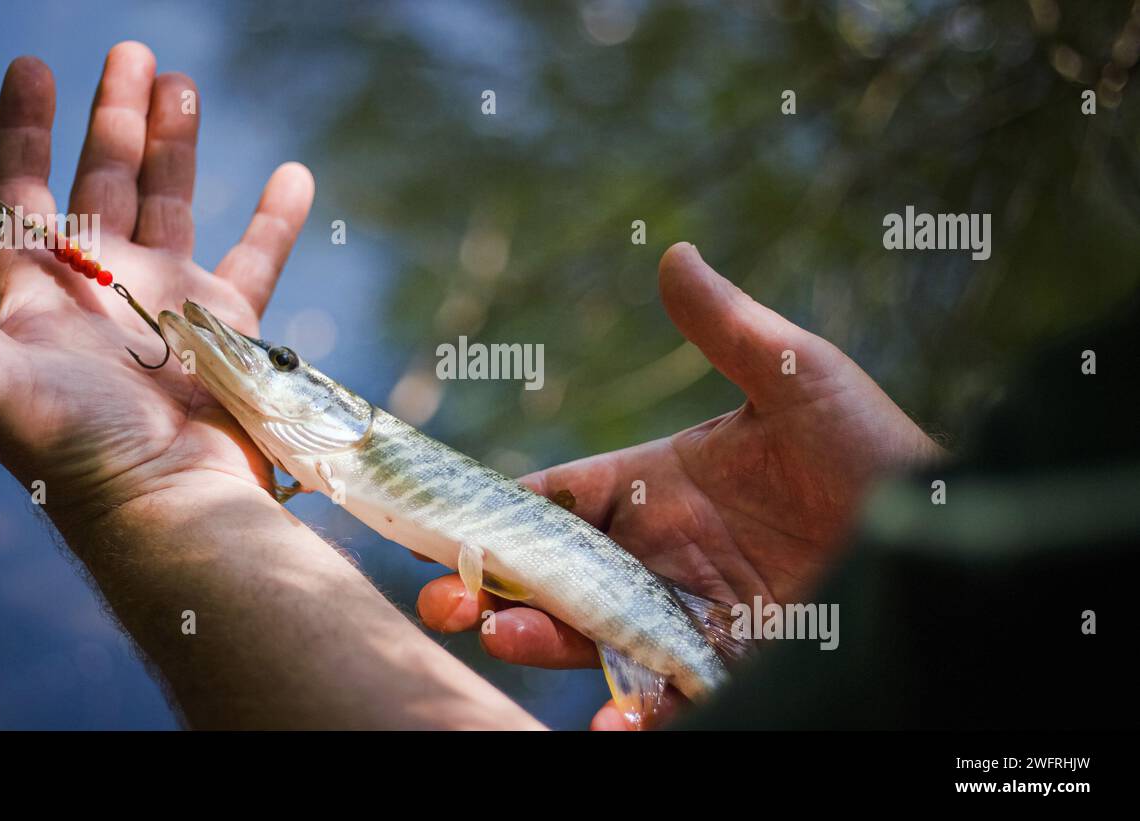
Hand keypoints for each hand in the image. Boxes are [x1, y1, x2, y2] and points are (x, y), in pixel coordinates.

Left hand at [0, 43, 313, 534]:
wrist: (168, 503)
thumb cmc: (72, 453)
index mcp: (41, 292)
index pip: (21, 191)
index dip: (22, 129)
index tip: (28, 66)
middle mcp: (103, 287)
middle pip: (103, 180)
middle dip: (112, 115)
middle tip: (129, 50)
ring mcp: (168, 302)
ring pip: (172, 202)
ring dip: (175, 144)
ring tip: (181, 83)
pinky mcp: (227, 325)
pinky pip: (256, 258)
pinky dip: (275, 219)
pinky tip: (291, 174)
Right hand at [417, 242, 942, 729]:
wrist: (954, 534)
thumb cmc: (875, 447)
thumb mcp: (801, 376)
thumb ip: (729, 327)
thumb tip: (673, 251)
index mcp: (656, 488)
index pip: (555, 502)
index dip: (494, 514)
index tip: (434, 526)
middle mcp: (660, 556)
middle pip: (553, 577)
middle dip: (491, 590)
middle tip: (446, 603)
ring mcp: (690, 615)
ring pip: (591, 638)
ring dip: (540, 643)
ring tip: (505, 639)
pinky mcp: (730, 667)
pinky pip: (666, 697)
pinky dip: (631, 716)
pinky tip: (611, 721)